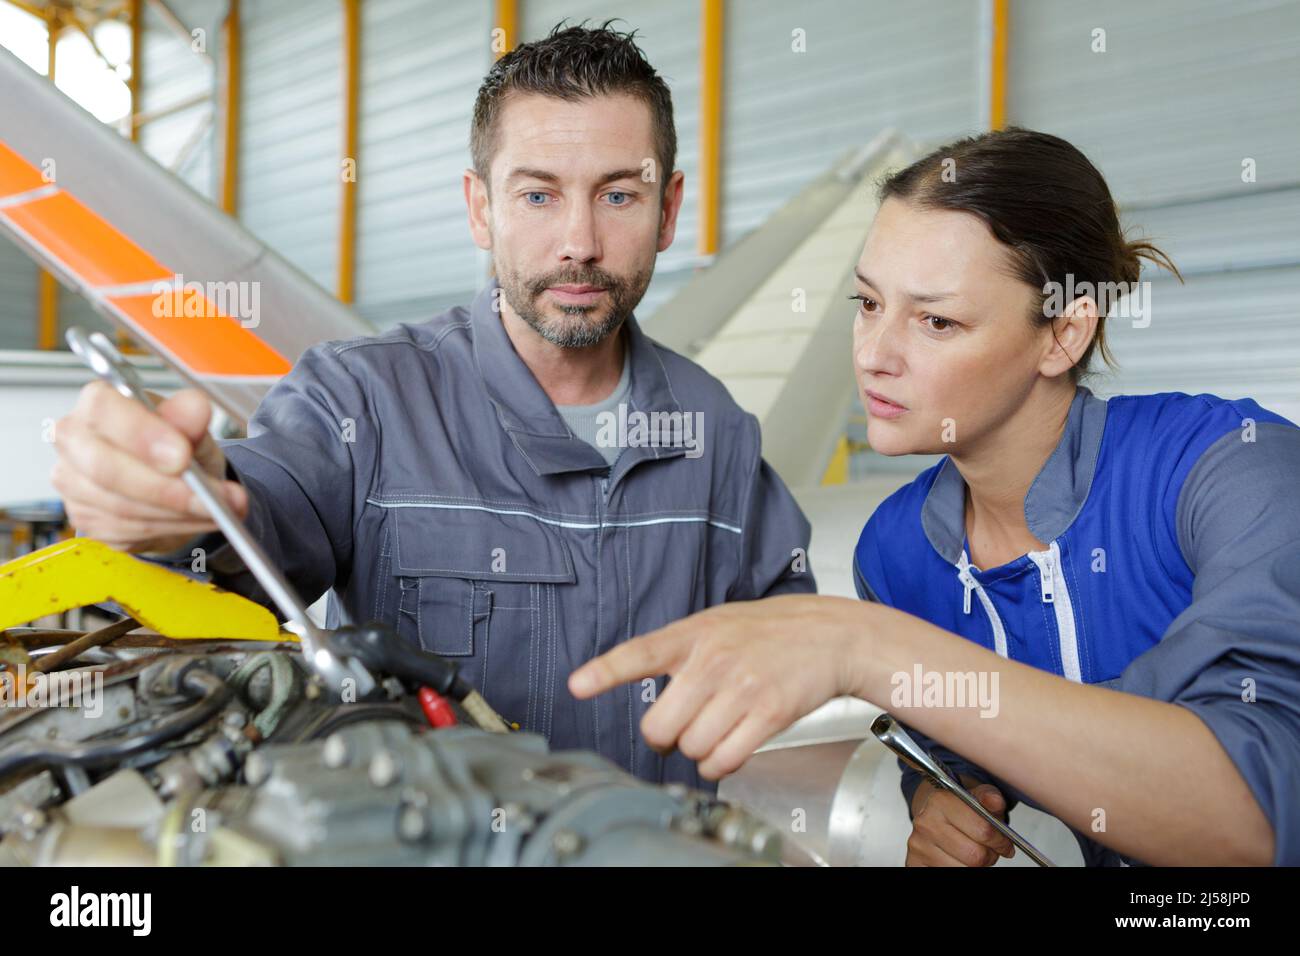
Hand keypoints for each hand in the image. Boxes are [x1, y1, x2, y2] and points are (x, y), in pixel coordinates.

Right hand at [52, 382, 246, 552]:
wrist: (173, 480)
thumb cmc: (175, 444)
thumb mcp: (192, 427)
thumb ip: (191, 417)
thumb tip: (195, 407)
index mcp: (97, 403)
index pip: (104, 409)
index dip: (143, 435)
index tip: (182, 457)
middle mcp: (74, 441)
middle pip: (103, 467)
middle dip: (163, 487)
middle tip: (209, 496)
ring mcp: (73, 483)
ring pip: (120, 506)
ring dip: (177, 512)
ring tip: (217, 509)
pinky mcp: (85, 519)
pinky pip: (128, 530)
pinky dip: (172, 527)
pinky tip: (197, 520)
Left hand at [568, 595, 862, 778]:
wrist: (829, 634)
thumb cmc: (768, 632)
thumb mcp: (715, 623)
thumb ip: (675, 649)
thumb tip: (632, 675)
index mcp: (693, 634)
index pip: (640, 652)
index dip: (604, 671)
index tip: (577, 685)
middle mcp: (713, 660)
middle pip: (659, 726)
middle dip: (665, 738)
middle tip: (679, 729)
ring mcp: (741, 688)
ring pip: (691, 747)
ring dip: (698, 750)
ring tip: (716, 729)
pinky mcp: (769, 713)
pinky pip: (725, 760)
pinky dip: (720, 764)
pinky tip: (729, 747)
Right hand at [906, 778, 1014, 865]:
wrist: (935, 815)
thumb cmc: (961, 809)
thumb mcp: (979, 797)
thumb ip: (990, 797)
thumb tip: (995, 801)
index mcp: (940, 801)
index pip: (984, 831)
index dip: (1001, 841)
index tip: (1003, 842)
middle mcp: (925, 823)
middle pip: (975, 856)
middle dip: (989, 855)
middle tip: (989, 849)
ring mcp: (918, 845)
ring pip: (964, 870)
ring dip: (976, 865)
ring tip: (974, 852)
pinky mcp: (915, 863)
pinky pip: (949, 875)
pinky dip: (961, 870)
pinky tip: (959, 859)